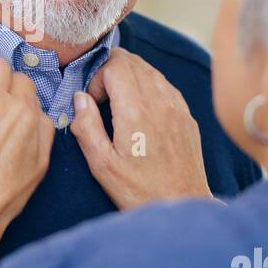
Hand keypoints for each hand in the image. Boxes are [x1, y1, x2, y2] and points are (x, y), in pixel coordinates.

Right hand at [71, 48, 214, 210]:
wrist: (182, 206)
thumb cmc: (140, 191)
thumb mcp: (102, 164)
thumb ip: (87, 126)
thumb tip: (80, 98)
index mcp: (135, 112)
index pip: (115, 65)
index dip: (97, 77)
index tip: (94, 102)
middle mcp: (160, 103)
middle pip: (133, 61)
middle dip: (111, 71)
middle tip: (102, 98)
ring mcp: (178, 108)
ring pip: (151, 69)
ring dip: (131, 77)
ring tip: (119, 104)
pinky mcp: (187, 117)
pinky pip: (166, 85)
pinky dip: (149, 87)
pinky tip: (141, 111)